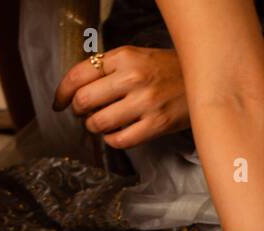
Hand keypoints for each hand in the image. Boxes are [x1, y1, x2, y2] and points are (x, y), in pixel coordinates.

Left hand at [52, 46, 188, 148]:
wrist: (205, 81)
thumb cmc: (166, 70)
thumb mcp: (136, 57)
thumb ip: (108, 69)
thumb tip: (75, 90)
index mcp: (124, 57)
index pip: (78, 75)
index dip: (62, 92)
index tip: (59, 102)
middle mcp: (133, 78)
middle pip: (84, 101)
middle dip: (77, 111)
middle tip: (82, 113)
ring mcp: (145, 103)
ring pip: (99, 123)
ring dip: (93, 127)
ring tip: (100, 123)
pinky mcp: (156, 125)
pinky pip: (119, 140)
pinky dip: (111, 140)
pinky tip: (115, 134)